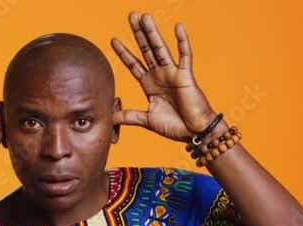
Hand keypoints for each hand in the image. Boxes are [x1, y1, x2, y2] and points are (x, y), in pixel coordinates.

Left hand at [110, 13, 217, 140]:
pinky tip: (178, 27)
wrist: (193, 132)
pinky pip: (185, 55)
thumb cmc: (174, 126)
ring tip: (145, 17)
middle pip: (146, 49)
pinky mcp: (186, 75)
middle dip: (137, 33)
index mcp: (150, 85)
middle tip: (131, 15)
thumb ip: (128, 116)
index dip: (123, 52)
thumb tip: (109, 118)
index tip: (113, 39)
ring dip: (152, 32)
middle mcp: (160, 75)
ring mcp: (173, 73)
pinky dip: (182, 41)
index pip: (133, 64)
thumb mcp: (145, 120)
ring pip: (160, 48)